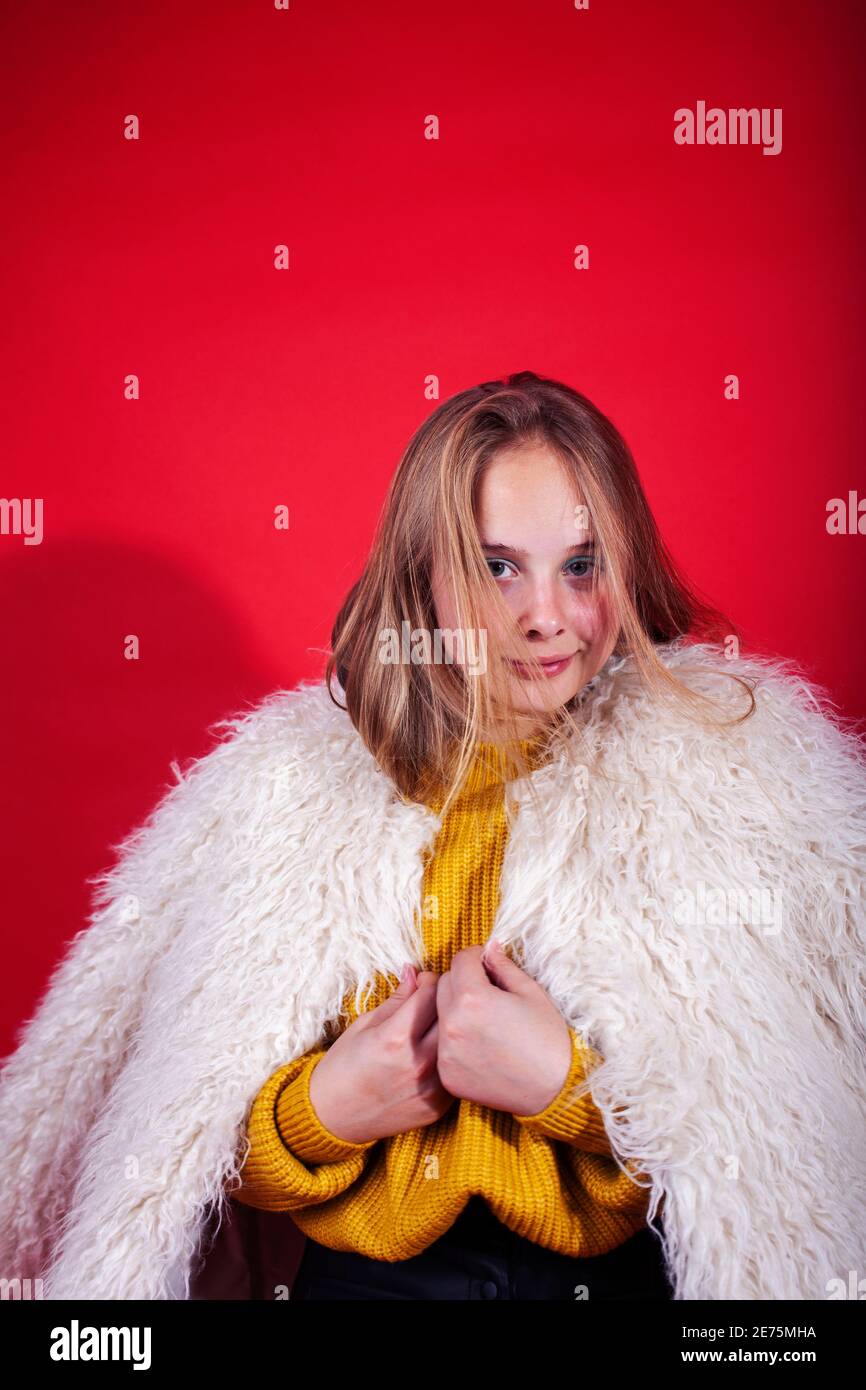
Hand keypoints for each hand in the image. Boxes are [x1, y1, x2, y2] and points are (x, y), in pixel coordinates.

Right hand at [308, 967, 455, 1144]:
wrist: (333, 1118)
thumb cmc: (343, 1066)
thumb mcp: (364, 1025)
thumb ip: (396, 1000)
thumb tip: (414, 972)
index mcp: (395, 1038)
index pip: (430, 994)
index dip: (429, 980)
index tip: (424, 980)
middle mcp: (417, 1063)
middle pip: (451, 1016)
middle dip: (446, 999)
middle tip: (435, 998)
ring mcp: (431, 1088)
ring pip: (458, 1045)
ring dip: (451, 1029)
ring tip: (437, 1024)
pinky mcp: (438, 1107)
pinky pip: (454, 1072)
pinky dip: (449, 1058)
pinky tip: (435, 1053)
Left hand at [435, 941, 572, 1114]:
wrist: (555, 1090)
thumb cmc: (548, 1037)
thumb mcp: (530, 992)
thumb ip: (503, 966)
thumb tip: (488, 948)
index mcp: (472, 997)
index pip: (460, 960)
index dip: (475, 956)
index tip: (486, 962)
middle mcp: (452, 1023)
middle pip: (444, 984)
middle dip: (463, 979)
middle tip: (486, 989)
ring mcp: (446, 1052)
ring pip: (440, 1014)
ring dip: (456, 1008)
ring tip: (483, 1018)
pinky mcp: (447, 1074)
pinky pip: (443, 1044)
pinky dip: (456, 1039)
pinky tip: (480, 1044)